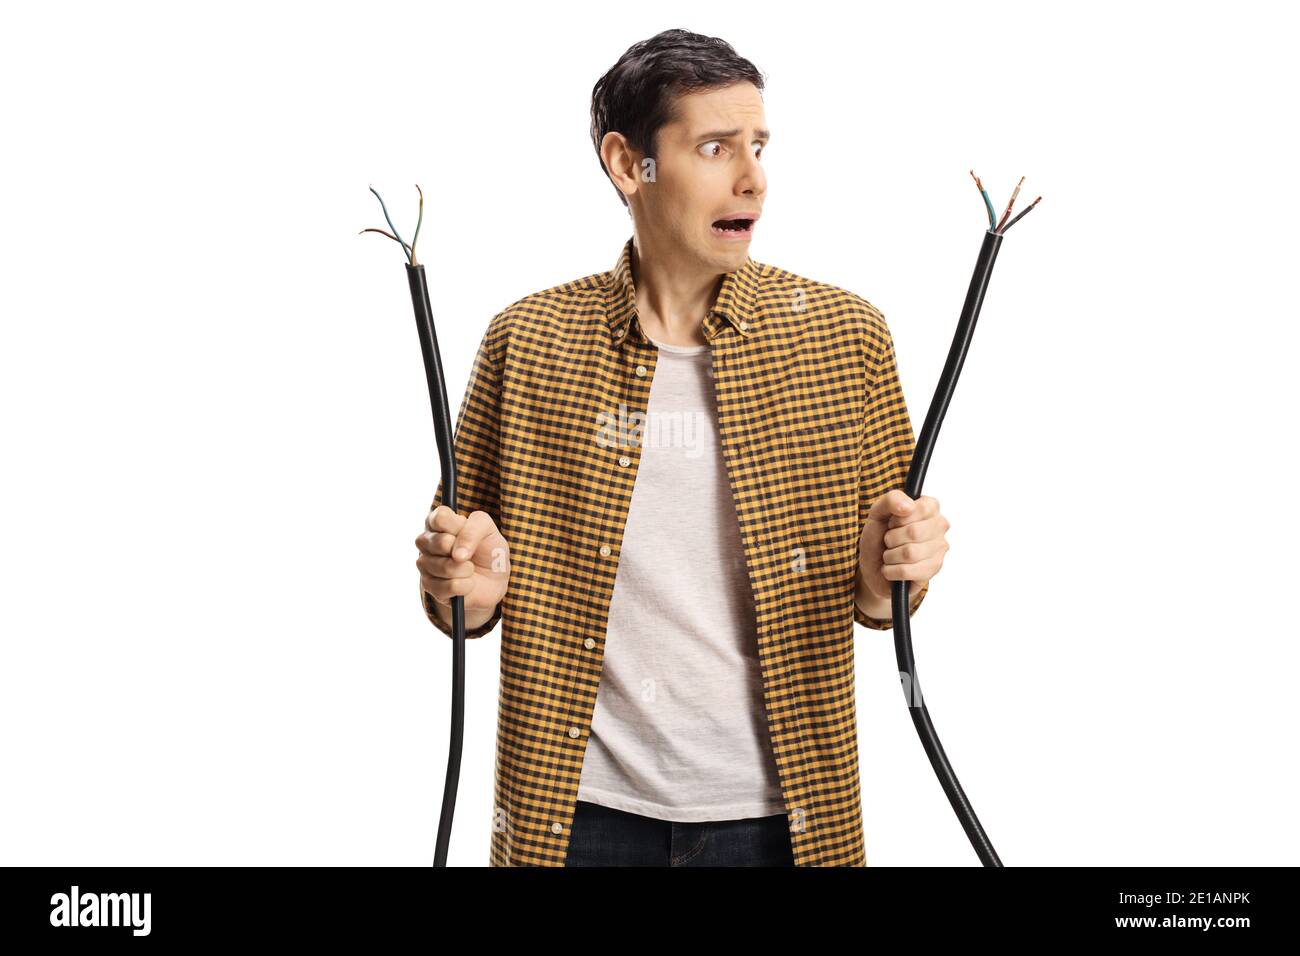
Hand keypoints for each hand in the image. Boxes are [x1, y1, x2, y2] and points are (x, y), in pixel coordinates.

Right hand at [415, 506, 510, 611]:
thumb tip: (457, 555)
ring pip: (443, 567)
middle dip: (463, 550)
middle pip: (439, 542)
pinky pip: (448, 587)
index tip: (466, 531)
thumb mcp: (488, 529)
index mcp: (437, 522)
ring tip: (470, 569)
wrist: (494, 578)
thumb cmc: (488, 549)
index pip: (439, 518)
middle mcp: (426, 542)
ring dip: (466, 570)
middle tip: (470, 554)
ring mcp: (425, 564)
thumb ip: (473, 530)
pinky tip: (468, 583)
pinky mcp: (429, 587)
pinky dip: (465, 586)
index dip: (457, 527)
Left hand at [857, 490, 948, 606]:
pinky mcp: (934, 569)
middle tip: (889, 540)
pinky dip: (891, 571)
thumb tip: (909, 506)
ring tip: (890, 555)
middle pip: (913, 532)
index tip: (892, 523)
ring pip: (909, 553)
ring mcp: (940, 548)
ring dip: (890, 556)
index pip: (919, 508)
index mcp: (930, 507)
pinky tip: (892, 568)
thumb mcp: (877, 513)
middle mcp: (940, 526)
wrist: (873, 565)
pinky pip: (906, 571)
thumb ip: (891, 500)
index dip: (898, 518)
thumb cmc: (878, 537)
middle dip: (891, 539)